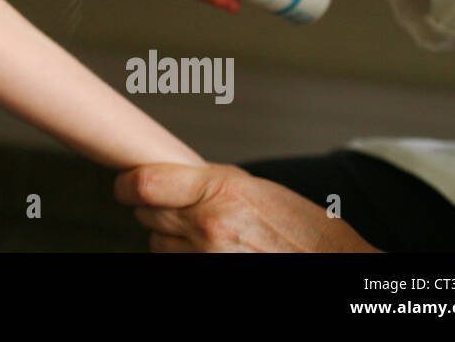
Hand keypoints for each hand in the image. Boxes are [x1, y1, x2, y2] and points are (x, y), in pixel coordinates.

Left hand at [114, 162, 378, 251]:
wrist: (330, 264)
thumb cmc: (302, 229)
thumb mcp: (252, 186)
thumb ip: (205, 180)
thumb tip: (167, 175)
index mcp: (219, 192)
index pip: (144, 184)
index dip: (126, 184)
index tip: (124, 185)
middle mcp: (208, 226)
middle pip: (146, 214)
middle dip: (153, 210)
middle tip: (175, 208)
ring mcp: (206, 258)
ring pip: (157, 245)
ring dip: (169, 239)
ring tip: (202, 235)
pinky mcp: (208, 278)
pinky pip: (175, 265)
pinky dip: (183, 257)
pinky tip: (206, 251)